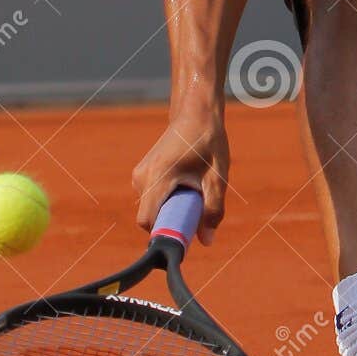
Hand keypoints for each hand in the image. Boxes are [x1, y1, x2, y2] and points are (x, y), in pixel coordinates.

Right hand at [132, 104, 229, 243]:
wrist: (196, 114)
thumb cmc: (208, 142)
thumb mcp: (217, 177)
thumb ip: (213, 209)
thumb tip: (206, 241)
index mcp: (158, 176)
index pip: (148, 220)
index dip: (165, 233)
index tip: (186, 234)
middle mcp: (142, 177)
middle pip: (152, 216)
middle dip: (174, 219)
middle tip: (197, 205)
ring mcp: (139, 175)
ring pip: (153, 208)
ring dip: (173, 207)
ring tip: (193, 187)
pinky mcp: (142, 174)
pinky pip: (153, 198)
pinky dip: (169, 199)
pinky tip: (185, 182)